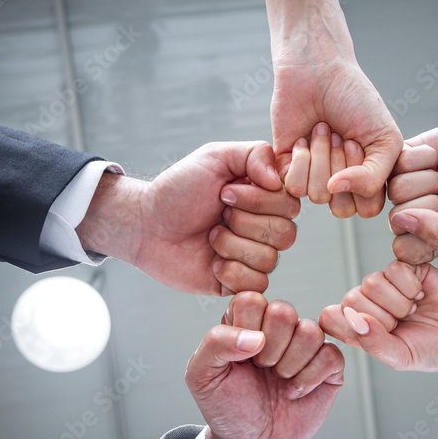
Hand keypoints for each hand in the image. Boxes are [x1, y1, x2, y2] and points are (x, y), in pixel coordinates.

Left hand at [75, 141, 298, 295]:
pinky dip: (231, 272)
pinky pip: (257, 284)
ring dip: (231, 245)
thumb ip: (255, 154)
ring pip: (270, 259)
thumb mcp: (214, 157)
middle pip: (286, 233)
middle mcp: (265, 226)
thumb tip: (279, 180)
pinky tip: (211, 261)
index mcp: (265, 196)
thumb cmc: (178, 190)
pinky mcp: (240, 282)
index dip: (260, 200)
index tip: (225, 192)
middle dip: (243, 223)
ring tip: (210, 237)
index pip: (291, 202)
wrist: (146, 226)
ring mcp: (254, 255)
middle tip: (217, 215)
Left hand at [186, 292, 344, 438]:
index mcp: (246, 321)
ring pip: (311, 331)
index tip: (239, 356)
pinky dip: (309, 379)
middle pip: (284, 311)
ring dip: (290, 365)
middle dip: (269, 349)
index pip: (252, 299)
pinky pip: (331, 355)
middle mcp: (277, 327)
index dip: (246, 329)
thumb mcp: (202, 375)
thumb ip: (216, 343)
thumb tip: (256, 337)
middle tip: (261, 369)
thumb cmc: (226, 406)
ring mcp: (305, 345)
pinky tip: (295, 392)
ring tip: (279, 380)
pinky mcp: (329, 366)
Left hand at [263, 0, 401, 216]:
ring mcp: (314, 180)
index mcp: (370, 181)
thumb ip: (375, 178)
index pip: (368, 208)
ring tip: (324, 130)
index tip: (364, 143)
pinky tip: (304, 137)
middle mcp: (342, 186)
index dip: (366, 178)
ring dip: (322, 156)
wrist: (319, 72)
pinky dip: (301, 158)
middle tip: (342, 136)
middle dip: (343, 166)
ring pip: (318, 194)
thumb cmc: (357, 101)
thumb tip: (336, 191)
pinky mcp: (287, 170)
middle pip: (342, 206)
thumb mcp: (385, 140)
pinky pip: (293, 187)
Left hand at [320, 261, 437, 381]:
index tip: (376, 335)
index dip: (348, 325)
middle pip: (351, 299)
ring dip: (399, 302)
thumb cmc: (432, 350)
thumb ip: (374, 343)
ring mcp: (386, 284)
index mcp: (359, 327)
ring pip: (372, 283)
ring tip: (414, 309)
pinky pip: (394, 269)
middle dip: (382, 317)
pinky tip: (422, 294)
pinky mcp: (405, 267)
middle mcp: (368, 303)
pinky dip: (411, 286)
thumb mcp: (401, 357)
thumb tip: (355, 320)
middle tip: (404, 323)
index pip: (331, 317)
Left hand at [387, 119, 437, 263]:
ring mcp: (399, 189)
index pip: (403, 250)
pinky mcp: (396, 162)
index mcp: (424, 239)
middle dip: (429, 202)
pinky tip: (435, 160)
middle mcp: (407, 217)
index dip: (424, 233)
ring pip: (397, 188)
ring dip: (428, 178)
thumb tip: (400, 221)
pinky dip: (424, 157)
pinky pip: (400, 162)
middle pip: (396, 218)